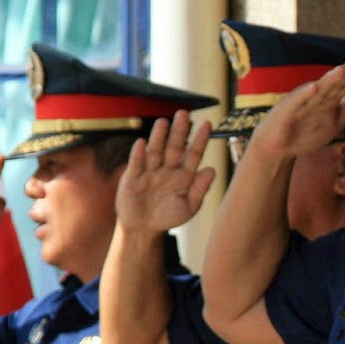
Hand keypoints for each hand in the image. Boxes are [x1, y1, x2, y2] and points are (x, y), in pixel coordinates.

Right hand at [116, 110, 216, 235]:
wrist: (144, 230)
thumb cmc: (168, 216)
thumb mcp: (189, 206)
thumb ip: (200, 189)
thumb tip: (212, 170)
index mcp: (184, 174)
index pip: (194, 154)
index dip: (200, 139)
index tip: (208, 124)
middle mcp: (167, 169)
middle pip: (174, 148)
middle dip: (179, 131)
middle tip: (183, 113)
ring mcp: (149, 172)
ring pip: (155, 152)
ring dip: (159, 137)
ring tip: (163, 122)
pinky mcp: (132, 179)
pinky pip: (136, 165)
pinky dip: (138, 155)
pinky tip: (142, 143)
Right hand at [245, 62, 344, 158]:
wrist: (278, 146)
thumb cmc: (306, 130)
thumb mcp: (334, 121)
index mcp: (329, 98)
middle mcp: (317, 96)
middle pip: (336, 83)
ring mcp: (302, 101)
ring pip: (319, 89)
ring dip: (330, 79)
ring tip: (343, 69)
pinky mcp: (287, 109)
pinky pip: (297, 101)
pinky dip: (305, 94)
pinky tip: (314, 87)